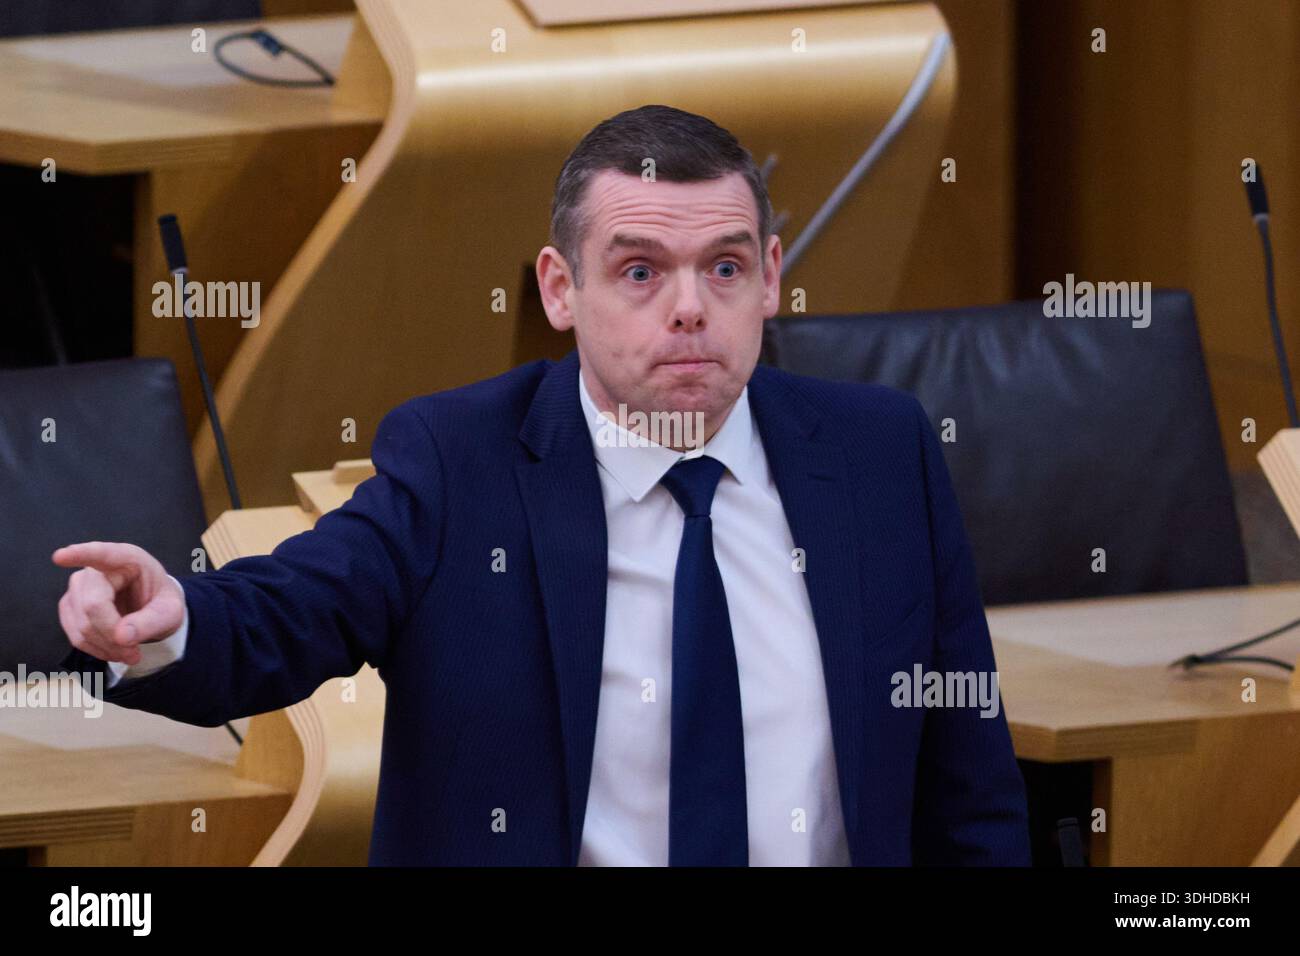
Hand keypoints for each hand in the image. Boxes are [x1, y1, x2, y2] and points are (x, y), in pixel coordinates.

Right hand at [51, 542, 184, 665]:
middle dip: (113, 636)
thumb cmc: (161, 602)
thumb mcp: (170, 612)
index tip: (61, 556)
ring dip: (106, 646)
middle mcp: (97, 569)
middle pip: (92, 605)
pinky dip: (95, 649)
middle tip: (135, 653)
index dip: (80, 554)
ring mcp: (79, 587)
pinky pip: (75, 635)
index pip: (101, 554)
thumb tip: (121, 637)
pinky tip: (113, 651)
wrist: (153, 609)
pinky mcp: (70, 606)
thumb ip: (150, 622)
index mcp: (127, 559)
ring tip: (129, 654)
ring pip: (81, 624)